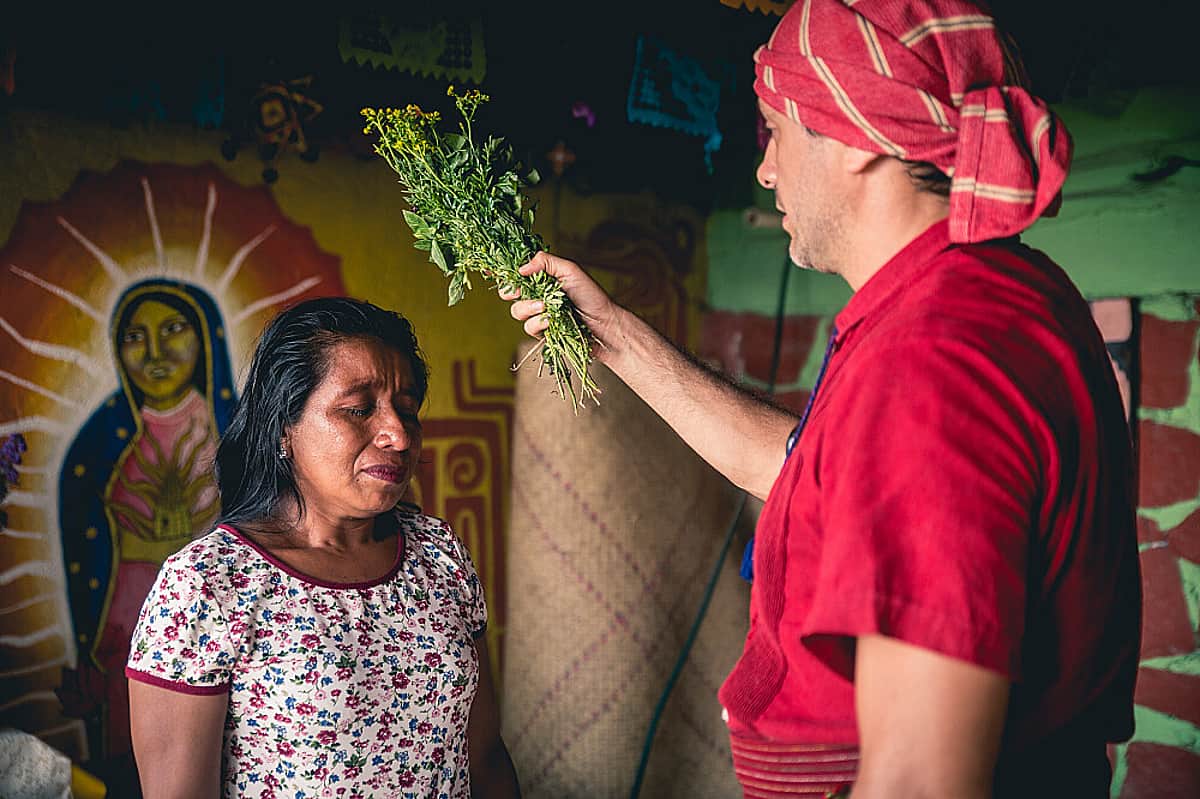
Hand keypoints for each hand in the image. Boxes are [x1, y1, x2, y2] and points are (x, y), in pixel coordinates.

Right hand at [500, 252, 621, 350]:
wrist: (603, 325)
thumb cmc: (591, 295)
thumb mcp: (570, 270)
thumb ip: (546, 263)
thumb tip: (521, 268)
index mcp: (542, 278)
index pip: (516, 273)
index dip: (502, 272)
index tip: (488, 269)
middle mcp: (537, 295)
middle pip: (508, 293)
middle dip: (510, 292)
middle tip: (517, 291)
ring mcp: (539, 314)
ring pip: (516, 311)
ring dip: (529, 308)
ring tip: (545, 306)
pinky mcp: (543, 332)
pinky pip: (529, 327)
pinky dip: (539, 323)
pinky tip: (551, 321)